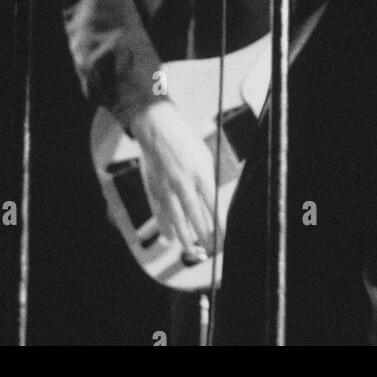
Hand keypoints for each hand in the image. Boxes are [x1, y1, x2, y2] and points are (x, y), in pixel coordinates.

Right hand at [129, 100, 224, 257]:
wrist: (157, 126)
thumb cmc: (184, 140)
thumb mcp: (204, 156)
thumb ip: (206, 179)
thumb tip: (210, 203)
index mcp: (200, 172)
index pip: (212, 203)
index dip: (218, 222)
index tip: (223, 236)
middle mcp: (184, 181)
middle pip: (195, 214)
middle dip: (203, 233)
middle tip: (209, 248)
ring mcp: (167, 185)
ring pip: (176, 217)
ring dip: (184, 235)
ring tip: (191, 250)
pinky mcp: (153, 187)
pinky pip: (160, 212)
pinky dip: (164, 226)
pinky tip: (169, 238)